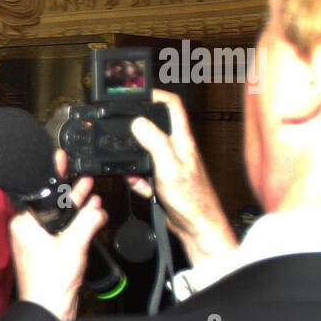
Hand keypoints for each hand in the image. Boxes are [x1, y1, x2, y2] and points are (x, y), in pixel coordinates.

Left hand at [12, 174, 105, 320]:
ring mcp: (36, 240)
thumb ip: (87, 221)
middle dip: (70, 191)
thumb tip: (97, 210)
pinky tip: (90, 217)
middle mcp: (26, 229)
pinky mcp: (46, 251)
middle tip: (84, 178)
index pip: (40, 192)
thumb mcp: (74, 244)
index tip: (60, 159)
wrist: (49, 309)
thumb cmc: (50, 281)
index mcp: (24, 223)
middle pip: (51, 203)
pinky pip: (61, 230)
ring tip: (91, 192)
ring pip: (58, 217)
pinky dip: (75, 223)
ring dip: (76, 207)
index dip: (54, 176)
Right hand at [127, 90, 236, 265]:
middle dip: (136, 131)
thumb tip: (139, 122)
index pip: (172, 106)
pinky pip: (145, 173)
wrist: (197, 226)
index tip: (138, 93)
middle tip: (123, 133)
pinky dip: (138, 179)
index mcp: (181, 140)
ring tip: (133, 172)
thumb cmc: (192, 199)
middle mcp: (177, 148)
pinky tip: (142, 186)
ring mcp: (171, 164)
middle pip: (154, 127)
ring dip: (134, 160)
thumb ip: (154, 142)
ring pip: (146, 152)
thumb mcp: (169, 167)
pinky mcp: (164, 179)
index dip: (156, 95)